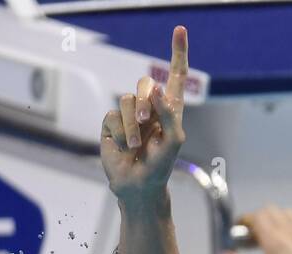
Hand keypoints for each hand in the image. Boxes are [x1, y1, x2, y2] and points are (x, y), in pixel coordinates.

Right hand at [101, 26, 188, 205]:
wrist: (138, 185)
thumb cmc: (161, 166)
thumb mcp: (173, 141)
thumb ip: (167, 114)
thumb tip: (154, 87)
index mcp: (170, 109)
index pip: (175, 76)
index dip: (178, 53)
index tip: (180, 30)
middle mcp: (149, 108)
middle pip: (143, 85)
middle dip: (144, 103)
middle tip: (147, 122)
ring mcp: (129, 115)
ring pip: (126, 101)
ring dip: (133, 126)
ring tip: (138, 146)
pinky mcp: (111, 123)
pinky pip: (113, 116)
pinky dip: (121, 133)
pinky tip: (126, 148)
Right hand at [219, 207, 291, 253]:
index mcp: (274, 243)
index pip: (256, 217)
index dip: (244, 220)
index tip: (238, 229)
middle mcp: (290, 233)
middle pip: (270, 210)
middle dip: (258, 219)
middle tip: (252, 238)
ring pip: (287, 211)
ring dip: (275, 218)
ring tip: (270, 236)